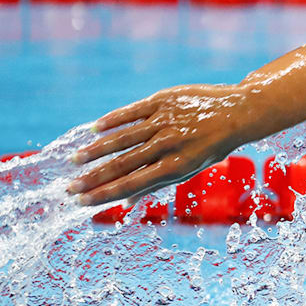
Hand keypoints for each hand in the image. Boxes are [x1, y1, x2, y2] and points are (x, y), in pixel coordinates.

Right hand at [68, 83, 256, 205]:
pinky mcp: (163, 100)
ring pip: (122, 138)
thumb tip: (125, 205)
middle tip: (68, 188)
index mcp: (176, 167)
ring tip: (75, 159)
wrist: (237, 112)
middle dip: (93, 178)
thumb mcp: (189, 169)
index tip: (81, 202)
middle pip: (122, 164)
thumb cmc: (210, 146)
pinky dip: (111, 121)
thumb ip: (156, 184)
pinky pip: (131, 112)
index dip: (104, 195)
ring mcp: (164, 121)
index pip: (132, 185)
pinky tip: (93, 129)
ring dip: (95, 150)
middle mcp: (169, 145)